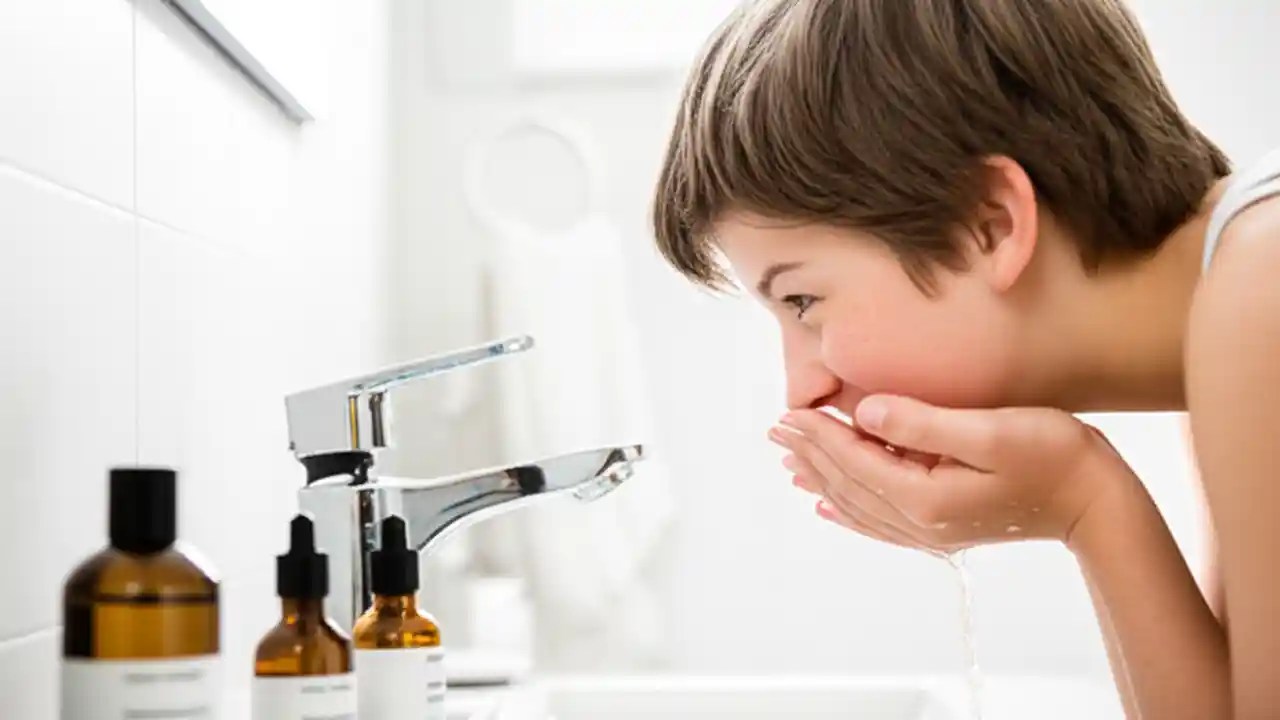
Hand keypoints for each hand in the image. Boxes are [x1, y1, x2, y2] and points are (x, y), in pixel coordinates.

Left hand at [767, 395, 1137, 553]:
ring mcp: (930, 530)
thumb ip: (921, 423)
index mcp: (923, 496)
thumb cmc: (1052, 455)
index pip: (853, 460)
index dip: (817, 434)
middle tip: (775, 430)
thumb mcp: (988, 430)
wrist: (1096, 501)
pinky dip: (848, 510)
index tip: (787, 413)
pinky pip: (879, 522)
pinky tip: (828, 505)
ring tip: (790, 461)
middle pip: (847, 484)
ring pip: (858, 504)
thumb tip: (864, 413)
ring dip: (821, 479)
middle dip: (809, 454)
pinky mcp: (944, 528)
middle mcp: (919, 521)